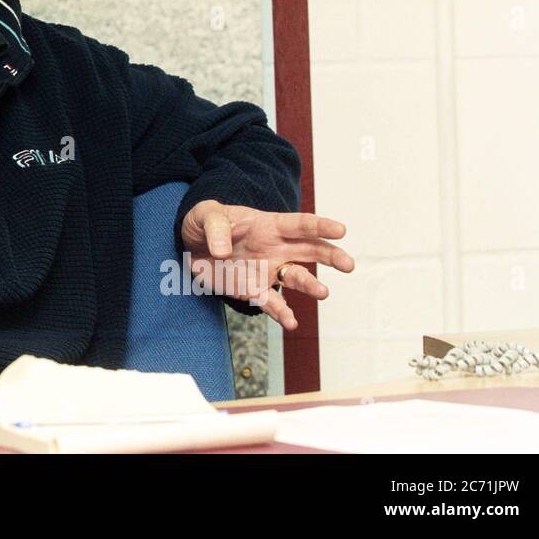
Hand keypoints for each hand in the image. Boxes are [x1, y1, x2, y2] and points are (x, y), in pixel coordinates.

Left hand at [180, 200, 354, 330]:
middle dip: (331, 256)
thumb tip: (222, 251)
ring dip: (310, 285)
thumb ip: (215, 229)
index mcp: (269, 225)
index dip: (320, 226)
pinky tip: (291, 323)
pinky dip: (282, 313)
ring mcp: (268, 271)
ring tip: (323, 293)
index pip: (299, 224)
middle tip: (348, 264)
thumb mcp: (206, 216)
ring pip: (297, 278)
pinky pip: (272, 303)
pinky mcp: (254, 291)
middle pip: (311, 250)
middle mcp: (276, 248)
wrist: (190, 246)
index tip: (341, 230)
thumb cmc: (205, 223)